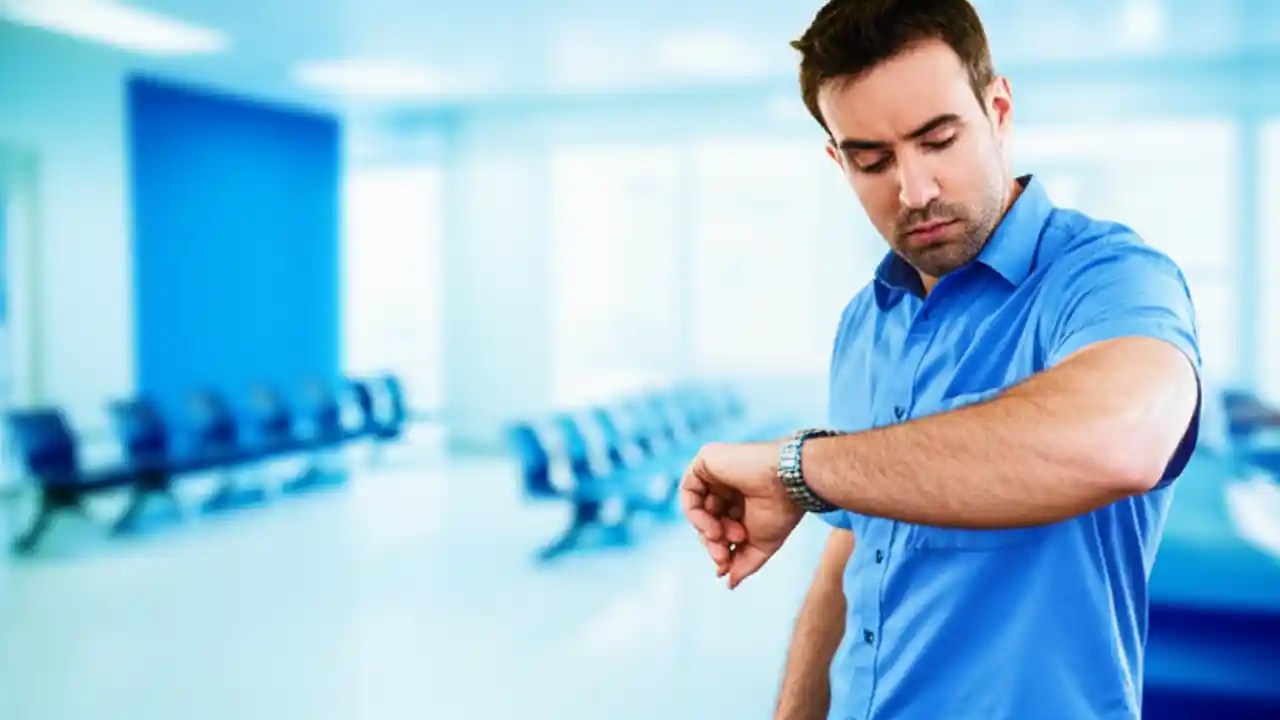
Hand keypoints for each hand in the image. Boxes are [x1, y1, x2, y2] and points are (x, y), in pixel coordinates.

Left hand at [681, 441, 803, 588]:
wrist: (790, 483)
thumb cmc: (782, 510)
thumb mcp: (761, 545)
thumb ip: (743, 564)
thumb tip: (728, 583)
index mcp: (742, 502)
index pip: (718, 529)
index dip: (718, 549)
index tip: (724, 565)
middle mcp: (728, 486)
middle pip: (706, 520)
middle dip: (712, 542)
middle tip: (723, 556)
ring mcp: (716, 472)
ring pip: (696, 509)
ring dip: (705, 531)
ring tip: (722, 537)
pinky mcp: (707, 460)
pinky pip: (688, 492)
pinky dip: (695, 514)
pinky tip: (712, 526)